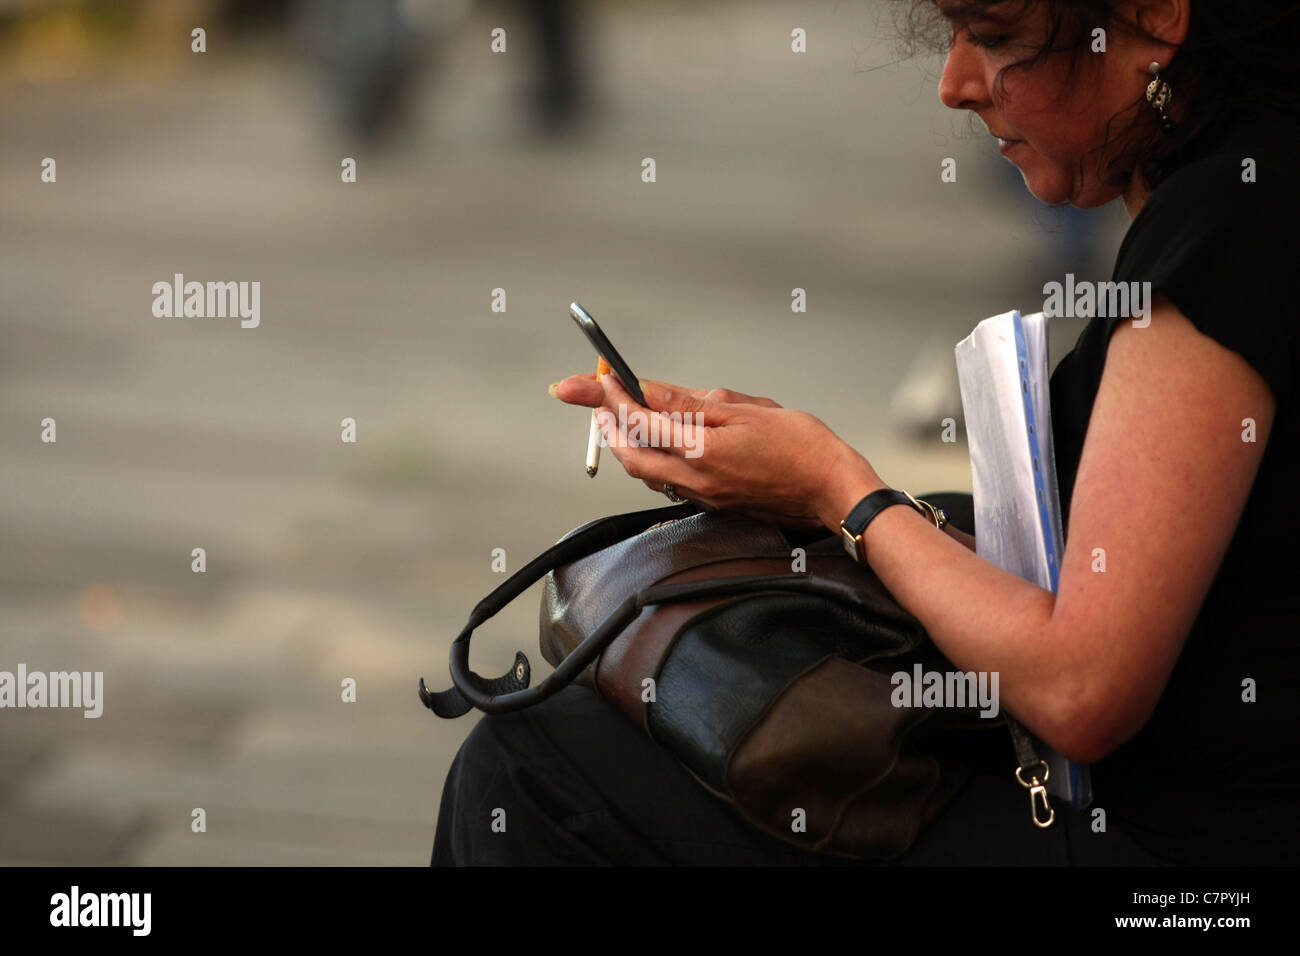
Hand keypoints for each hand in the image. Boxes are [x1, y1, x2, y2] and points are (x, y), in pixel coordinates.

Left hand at [550, 372, 884, 530]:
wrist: (829, 487)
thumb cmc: (798, 442)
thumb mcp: (741, 409)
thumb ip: (687, 403)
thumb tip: (646, 391)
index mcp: (701, 450)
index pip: (640, 421)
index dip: (613, 397)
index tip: (599, 378)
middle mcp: (694, 478)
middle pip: (630, 455)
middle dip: (609, 426)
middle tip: (596, 398)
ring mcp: (702, 494)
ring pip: (645, 472)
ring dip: (626, 444)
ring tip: (619, 415)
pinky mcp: (711, 502)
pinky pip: (667, 481)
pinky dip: (651, 459)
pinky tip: (657, 440)